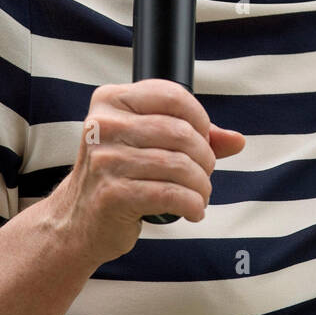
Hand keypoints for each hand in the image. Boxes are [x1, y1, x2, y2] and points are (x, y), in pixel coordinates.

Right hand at [46, 80, 246, 263]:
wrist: (77, 219)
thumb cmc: (120, 174)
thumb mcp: (148, 142)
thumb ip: (194, 135)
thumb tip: (238, 140)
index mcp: (111, 100)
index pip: (172, 95)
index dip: (199, 118)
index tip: (203, 139)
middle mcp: (103, 126)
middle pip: (180, 132)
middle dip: (204, 156)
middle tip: (204, 173)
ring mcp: (105, 161)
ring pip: (179, 165)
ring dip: (201, 184)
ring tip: (200, 194)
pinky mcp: (112, 195)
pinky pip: (170, 194)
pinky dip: (192, 204)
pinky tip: (193, 210)